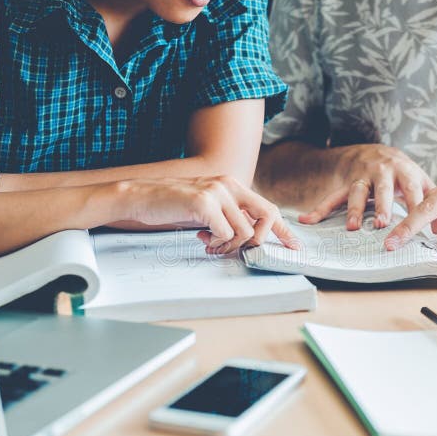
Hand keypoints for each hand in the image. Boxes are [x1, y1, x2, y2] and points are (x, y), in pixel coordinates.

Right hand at [120, 175, 298, 253]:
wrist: (142, 197)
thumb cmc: (174, 205)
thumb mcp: (208, 208)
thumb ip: (229, 217)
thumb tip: (249, 238)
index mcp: (233, 185)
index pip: (268, 207)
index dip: (283, 230)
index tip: (294, 246)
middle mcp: (229, 185)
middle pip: (267, 215)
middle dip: (260, 239)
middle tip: (244, 250)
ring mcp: (217, 192)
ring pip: (245, 231)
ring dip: (231, 246)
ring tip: (212, 246)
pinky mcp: (204, 203)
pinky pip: (224, 233)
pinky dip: (216, 243)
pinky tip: (203, 240)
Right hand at [298, 144, 433, 229]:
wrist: (377, 152)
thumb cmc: (403, 174)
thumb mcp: (420, 181)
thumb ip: (433, 202)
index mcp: (405, 171)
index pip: (413, 190)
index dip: (417, 207)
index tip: (421, 226)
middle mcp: (382, 172)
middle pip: (383, 188)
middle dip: (382, 205)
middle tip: (383, 223)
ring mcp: (362, 177)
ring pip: (357, 192)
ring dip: (355, 210)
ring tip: (353, 227)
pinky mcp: (346, 184)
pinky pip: (332, 197)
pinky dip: (319, 209)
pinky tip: (307, 220)